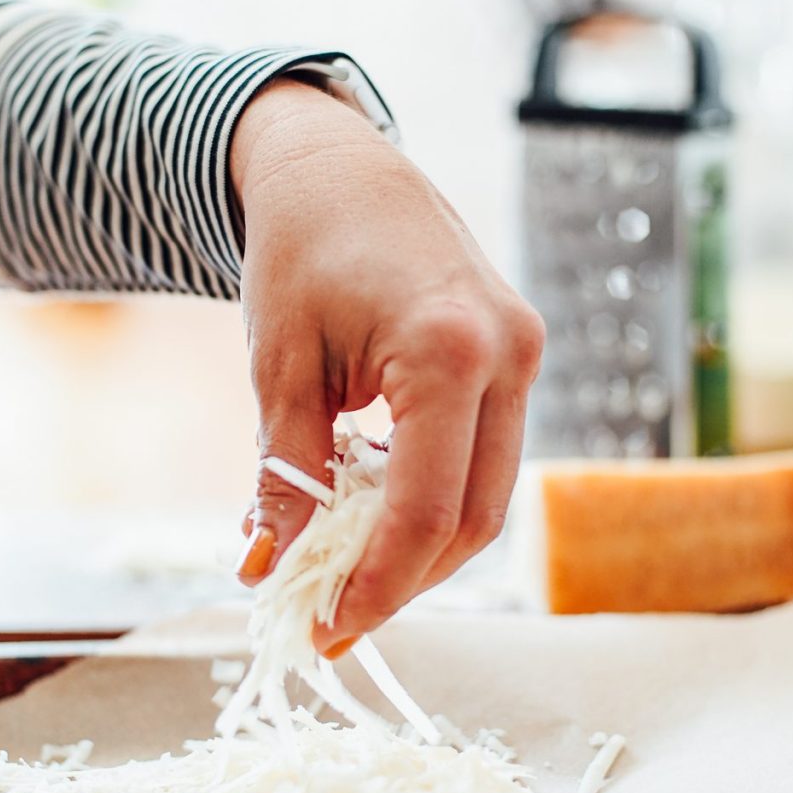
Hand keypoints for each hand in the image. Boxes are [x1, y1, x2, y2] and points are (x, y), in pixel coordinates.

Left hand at [231, 78, 543, 654]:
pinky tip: (375, 514)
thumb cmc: (297, 250)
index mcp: (451, 349)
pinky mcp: (517, 354)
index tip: (325, 629)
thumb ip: (282, 474)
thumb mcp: (278, 368)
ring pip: (489, 494)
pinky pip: (487, 454)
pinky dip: (436, 498)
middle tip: (332, 618)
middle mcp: (509, 354)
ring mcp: (524, 352)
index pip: (427, 510)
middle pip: (474, 518)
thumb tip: (268, 572)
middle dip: (404, 581)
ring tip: (347, 575)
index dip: (377, 585)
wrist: (336, 164)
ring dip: (422, 547)